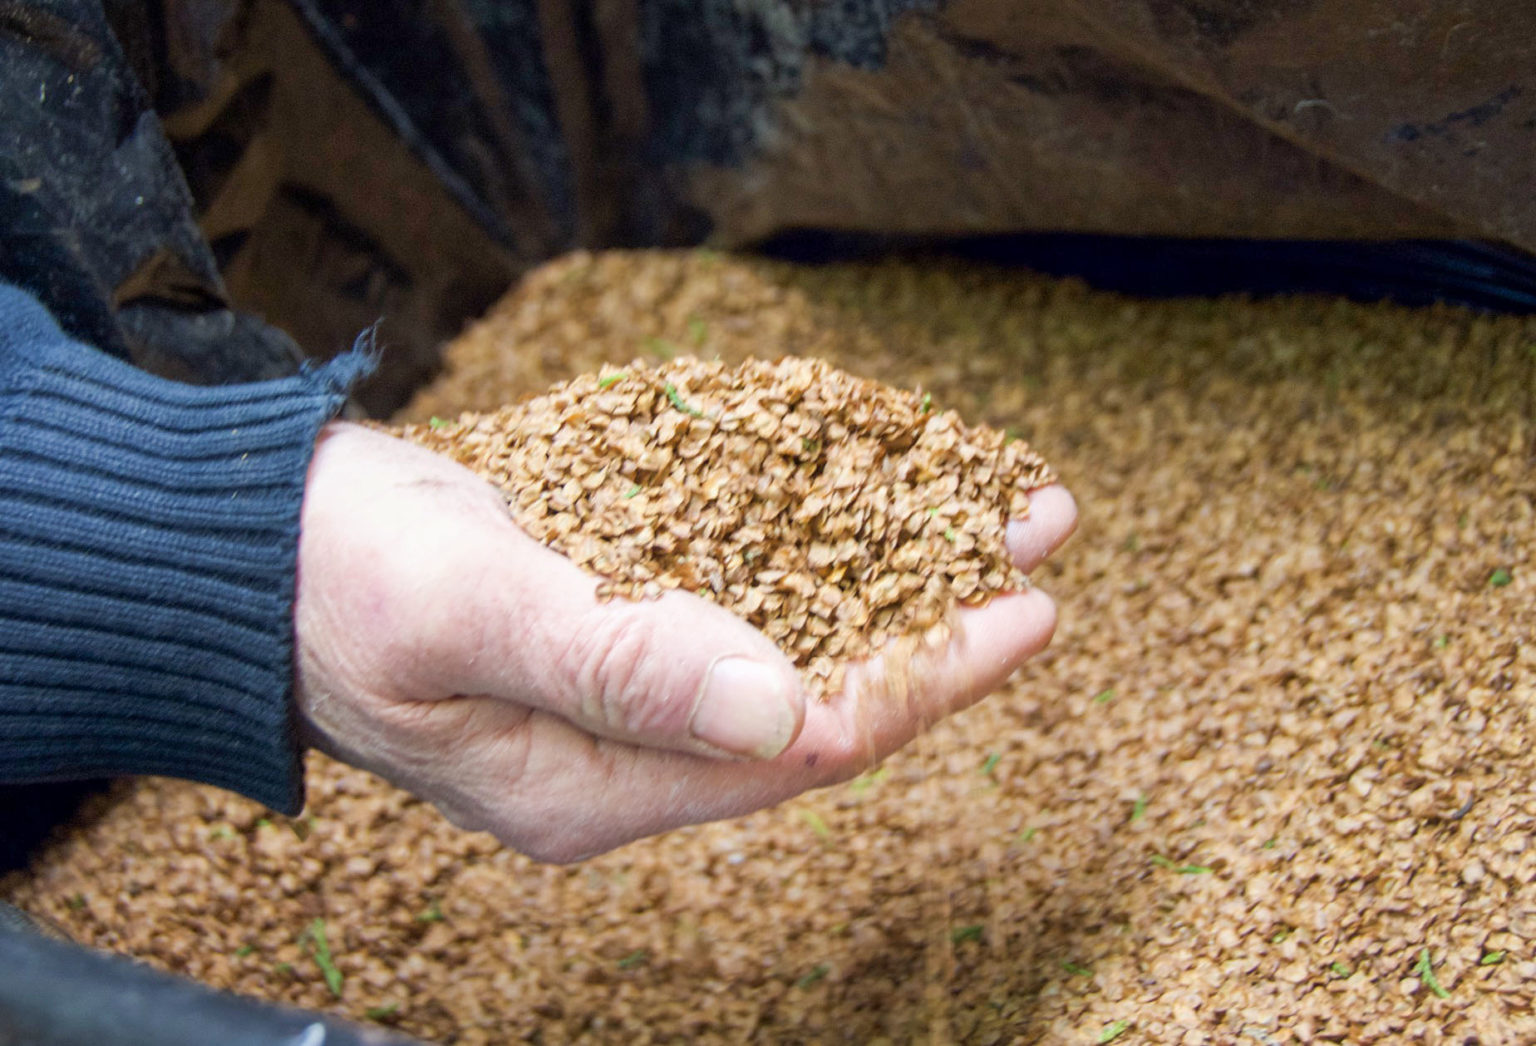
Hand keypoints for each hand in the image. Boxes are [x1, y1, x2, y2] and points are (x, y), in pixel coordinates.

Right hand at [294, 422, 1075, 861]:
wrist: (253, 546)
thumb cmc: (334, 579)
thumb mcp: (463, 611)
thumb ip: (613, 662)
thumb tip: (782, 713)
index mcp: (597, 788)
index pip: (803, 752)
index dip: (920, 679)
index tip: (1020, 611)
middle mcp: (629, 755)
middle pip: (820, 693)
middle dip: (936, 617)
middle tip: (1038, 537)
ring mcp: (624, 692)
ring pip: (792, 633)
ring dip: (891, 566)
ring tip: (991, 502)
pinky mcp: (616, 624)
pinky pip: (741, 586)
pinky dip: (812, 534)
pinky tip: (872, 478)